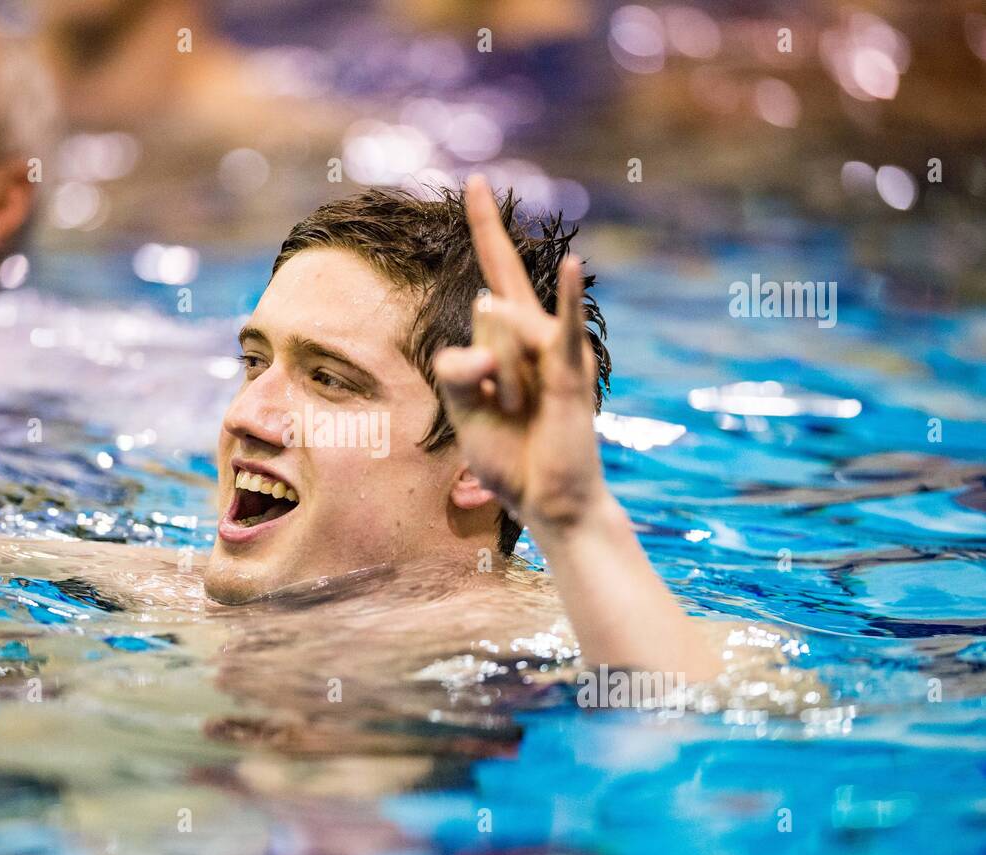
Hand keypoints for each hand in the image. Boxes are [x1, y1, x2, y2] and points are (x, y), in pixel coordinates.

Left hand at [434, 174, 606, 533]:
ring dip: (496, 393)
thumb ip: (458, 365)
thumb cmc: (508, 455)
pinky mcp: (570, 370)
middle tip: (502, 410)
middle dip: (480, 358)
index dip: (484, 226)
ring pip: (499, 338)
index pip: (495, 268)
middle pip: (486, 314)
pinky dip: (564, 297)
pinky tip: (569, 263)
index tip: (473, 180)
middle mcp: (535, 333)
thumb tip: (486, 315)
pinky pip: (560, 329)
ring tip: (518, 419)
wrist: (546, 500)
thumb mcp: (460, 409)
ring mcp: (555, 348)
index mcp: (508, 338)